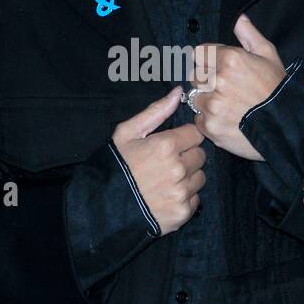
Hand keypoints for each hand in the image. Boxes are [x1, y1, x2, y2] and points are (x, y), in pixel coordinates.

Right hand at [111, 85, 205, 234]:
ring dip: (188, 177)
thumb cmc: (114, 166)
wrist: (102, 206)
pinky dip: (184, 198)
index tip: (173, 144)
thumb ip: (156, 111)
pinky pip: (195, 199)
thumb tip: (178, 91)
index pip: (196, 134)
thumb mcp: (127, 133)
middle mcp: (178, 168)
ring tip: (166, 180)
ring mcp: (181, 192)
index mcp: (166, 145)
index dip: (185, 138)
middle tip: (167, 163)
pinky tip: (166, 196)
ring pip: (200, 177)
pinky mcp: (182, 212)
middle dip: (187, 157)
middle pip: (200, 155)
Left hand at [187, 13, 285, 160]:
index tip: (218, 69)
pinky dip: (208, 120)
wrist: (286, 127)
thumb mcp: (269, 55)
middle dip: (207, 80)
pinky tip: (226, 119)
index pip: (199, 53)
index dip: (208, 61)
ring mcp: (212, 105)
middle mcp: (218, 80)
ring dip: (205, 100)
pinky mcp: (210, 126)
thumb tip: (237, 17)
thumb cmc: (277, 89)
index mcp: (230, 59)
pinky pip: (198, 118)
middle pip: (195, 75)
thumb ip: (248, 34)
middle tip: (225, 89)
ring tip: (226, 105)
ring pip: (194, 97)